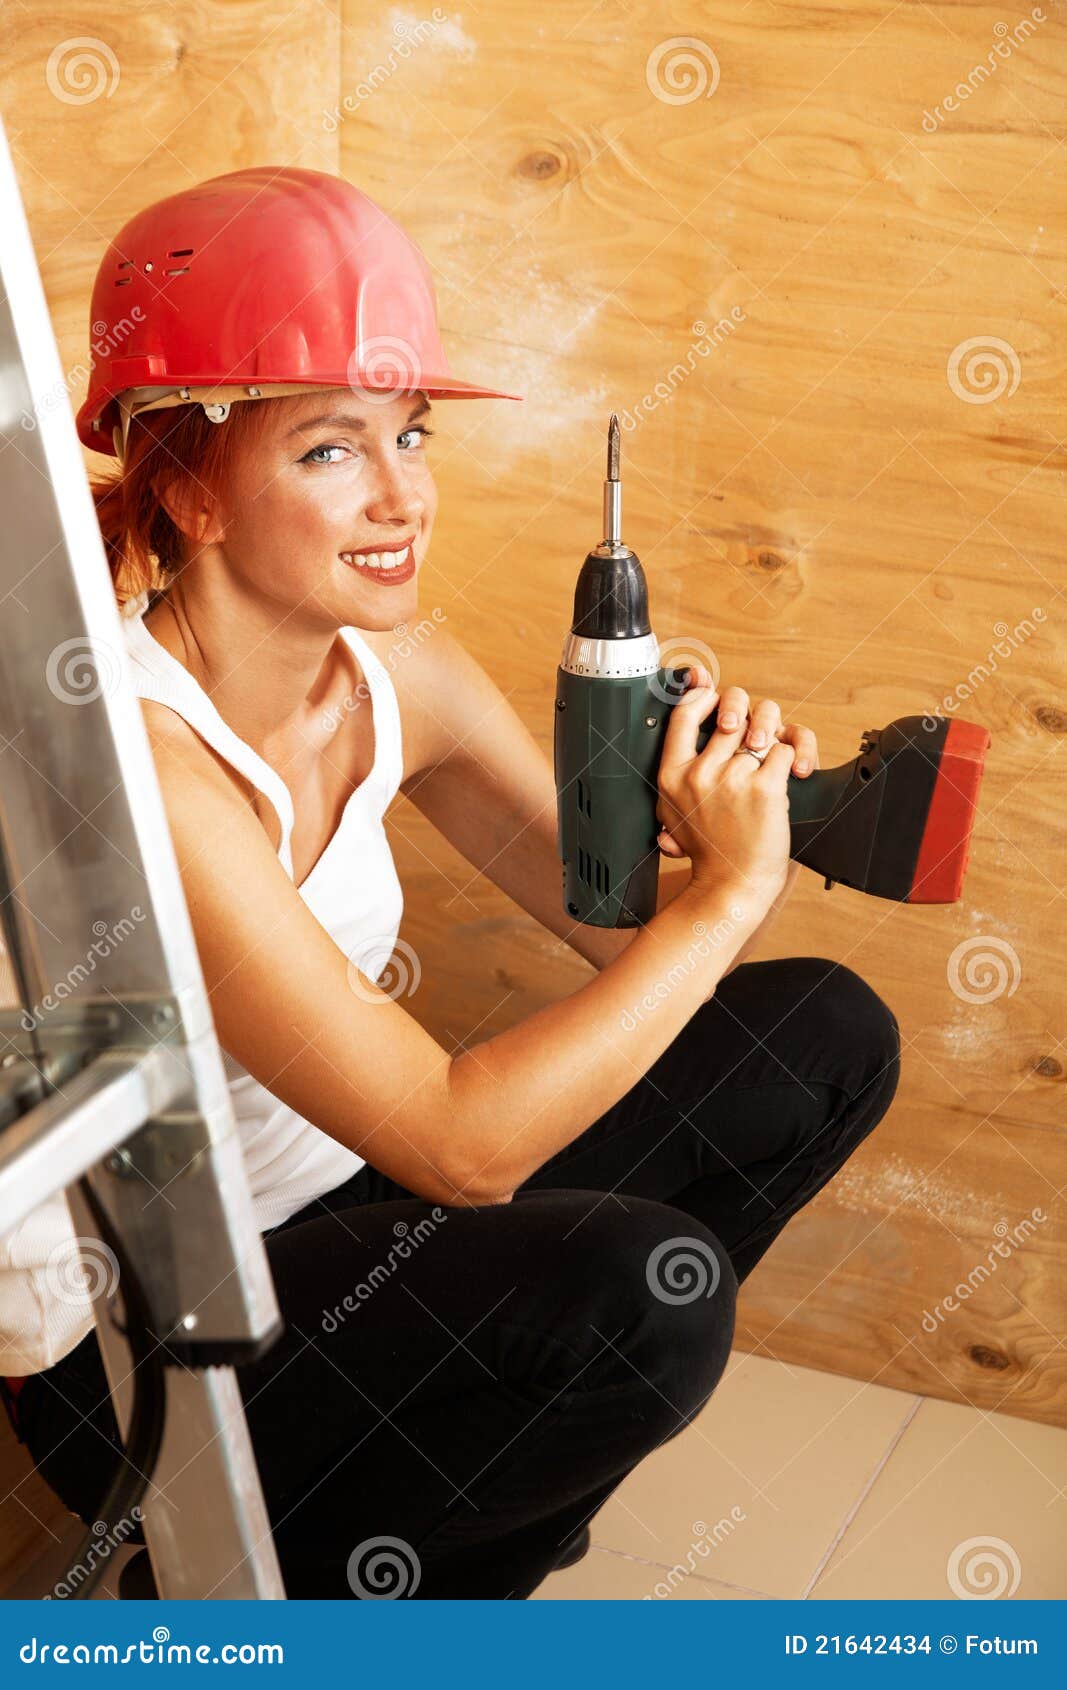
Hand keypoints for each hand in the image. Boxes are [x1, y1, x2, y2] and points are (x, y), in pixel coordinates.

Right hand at [657, 676, 818, 860]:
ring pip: (763, 727)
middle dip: (751, 716)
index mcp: (672, 776)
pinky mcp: (764, 789)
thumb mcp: (675, 809)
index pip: (685, 713)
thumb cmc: (711, 848)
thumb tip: (694, 687)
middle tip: (756, 736)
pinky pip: (785, 751)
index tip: (717, 700)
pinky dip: (794, 760)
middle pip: (732, 712)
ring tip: (773, 751)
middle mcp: (699, 774)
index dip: (705, 696)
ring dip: (775, 735)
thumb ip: (682, 761)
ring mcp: (732, 780)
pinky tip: (790, 776)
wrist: (733, 885)